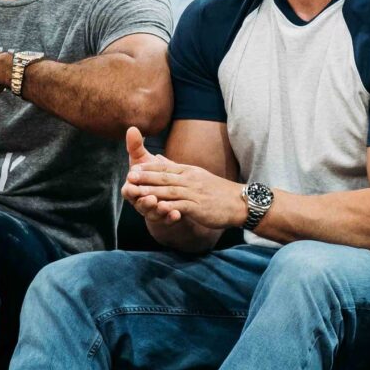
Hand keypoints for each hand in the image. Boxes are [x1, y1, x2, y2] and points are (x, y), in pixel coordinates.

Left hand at [122, 129, 245, 230]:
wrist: (239, 202)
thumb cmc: (217, 191)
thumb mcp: (197, 176)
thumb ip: (177, 170)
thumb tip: (159, 160)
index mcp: (189, 171)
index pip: (166, 167)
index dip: (148, 168)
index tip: (133, 167)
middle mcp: (190, 180)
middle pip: (164, 177)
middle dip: (146, 177)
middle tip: (129, 176)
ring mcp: (195, 193)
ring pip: (170, 191)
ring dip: (152, 191)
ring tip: (137, 192)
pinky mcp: (199, 207)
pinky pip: (181, 206)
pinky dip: (169, 207)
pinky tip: (157, 209)